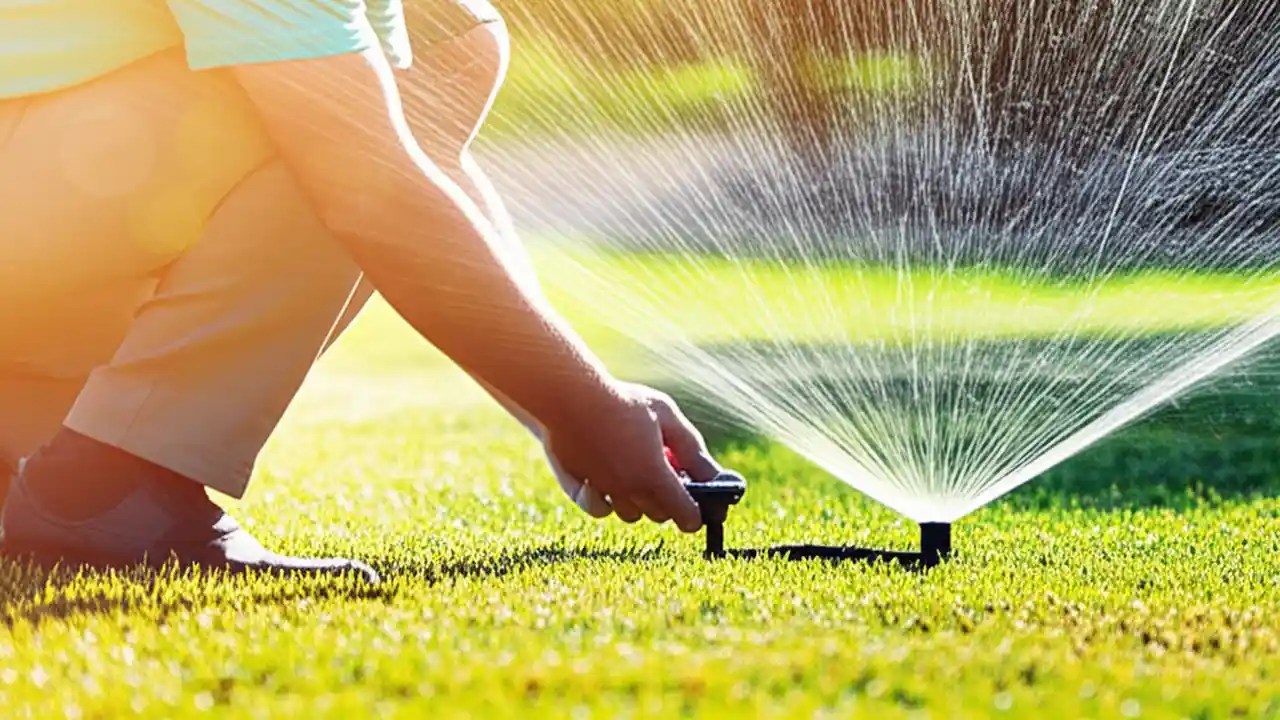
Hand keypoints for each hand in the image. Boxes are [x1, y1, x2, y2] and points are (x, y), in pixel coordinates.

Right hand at [541, 381, 722, 531]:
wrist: (567, 396)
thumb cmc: (621, 401)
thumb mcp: (666, 416)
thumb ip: (692, 449)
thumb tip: (717, 476)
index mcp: (654, 476)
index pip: (686, 516)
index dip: (696, 514)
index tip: (698, 505)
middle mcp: (628, 492)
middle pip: (660, 515)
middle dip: (668, 499)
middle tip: (665, 469)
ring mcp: (602, 493)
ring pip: (631, 513)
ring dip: (639, 499)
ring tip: (635, 466)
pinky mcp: (578, 490)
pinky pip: (600, 509)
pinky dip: (608, 501)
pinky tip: (609, 478)